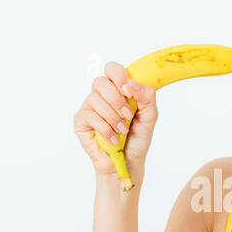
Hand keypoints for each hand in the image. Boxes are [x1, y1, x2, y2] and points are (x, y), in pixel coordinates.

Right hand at [73, 60, 157, 179]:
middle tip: (128, 115)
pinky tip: (113, 139)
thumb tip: (132, 84)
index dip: (119, 76)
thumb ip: (147, 97)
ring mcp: (89, 107)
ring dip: (113, 117)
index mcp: (117, 89)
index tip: (128, 90)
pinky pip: (91, 117)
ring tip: (122, 131)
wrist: (128, 162)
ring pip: (95, 100)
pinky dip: (105, 129)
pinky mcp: (81, 121)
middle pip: (100, 82)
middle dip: (116, 99)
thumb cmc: (137, 138)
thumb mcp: (150, 116)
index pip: (112, 69)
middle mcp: (101, 95)